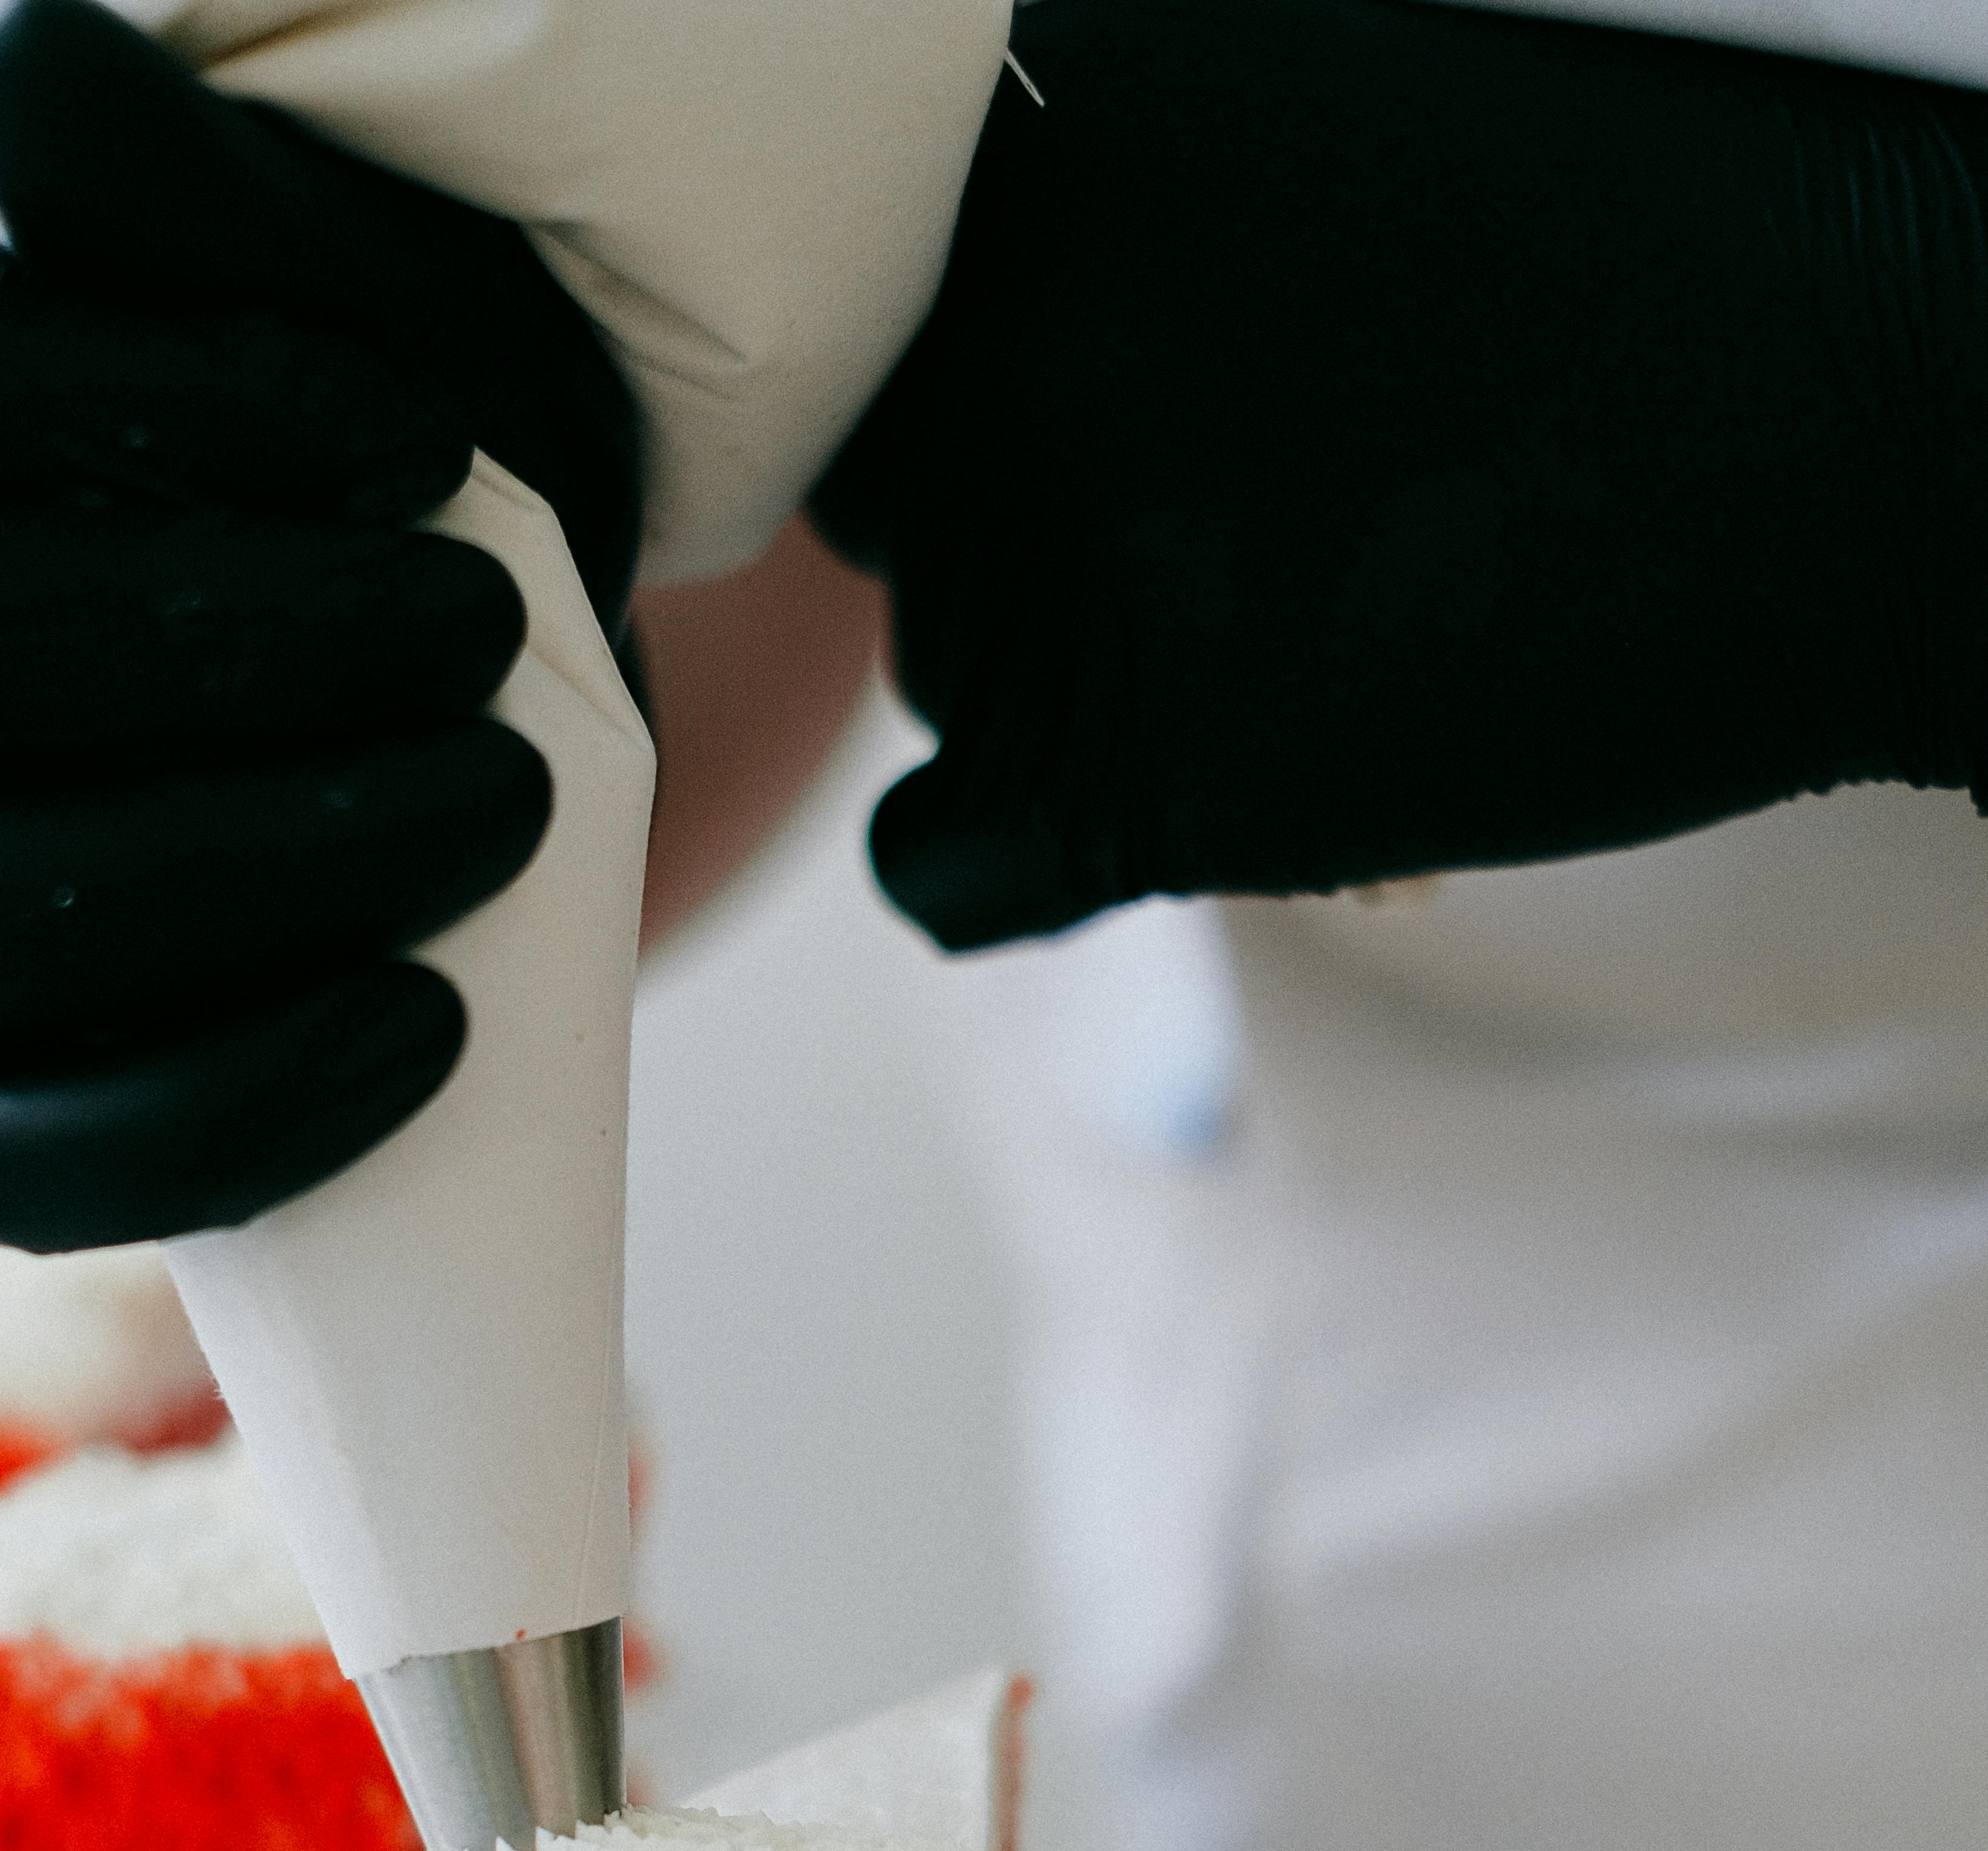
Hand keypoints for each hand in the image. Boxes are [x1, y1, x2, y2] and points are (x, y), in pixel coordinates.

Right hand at [0, 0, 639, 1248]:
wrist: (385, 668)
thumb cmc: (339, 482)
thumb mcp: (285, 288)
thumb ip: (162, 186)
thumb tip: (29, 89)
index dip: (186, 412)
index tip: (419, 443)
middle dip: (230, 652)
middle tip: (480, 635)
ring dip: (253, 868)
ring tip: (494, 811)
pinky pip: (18, 1158)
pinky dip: (227, 1110)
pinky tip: (423, 1032)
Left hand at [817, 0, 1987, 945]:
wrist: (1848, 433)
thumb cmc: (1631, 256)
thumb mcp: (1320, 115)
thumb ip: (1107, 201)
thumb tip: (963, 311)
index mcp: (1047, 143)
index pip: (871, 305)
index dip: (977, 385)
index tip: (1102, 419)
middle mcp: (1005, 342)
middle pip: (892, 494)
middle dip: (1016, 525)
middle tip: (1222, 530)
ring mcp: (1056, 569)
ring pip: (943, 670)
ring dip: (1061, 677)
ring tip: (1286, 629)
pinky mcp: (1136, 782)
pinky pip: (943, 866)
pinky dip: (1016, 852)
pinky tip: (1144, 794)